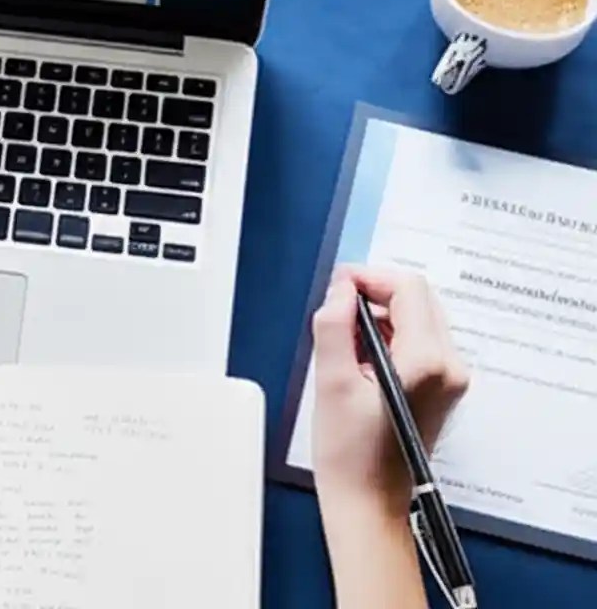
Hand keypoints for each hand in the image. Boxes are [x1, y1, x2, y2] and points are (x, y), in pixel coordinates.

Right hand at [311, 265, 469, 516]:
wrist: (369, 501)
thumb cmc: (350, 454)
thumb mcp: (330, 382)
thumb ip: (334, 326)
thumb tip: (341, 290)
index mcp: (427, 362)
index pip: (408, 289)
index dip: (368, 278)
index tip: (337, 286)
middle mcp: (450, 366)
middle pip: (417, 299)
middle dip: (374, 296)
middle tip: (335, 311)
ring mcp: (451, 378)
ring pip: (418, 318)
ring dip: (380, 318)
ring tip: (343, 343)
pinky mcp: (443, 387)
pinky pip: (419, 342)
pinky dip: (390, 338)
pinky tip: (360, 359)